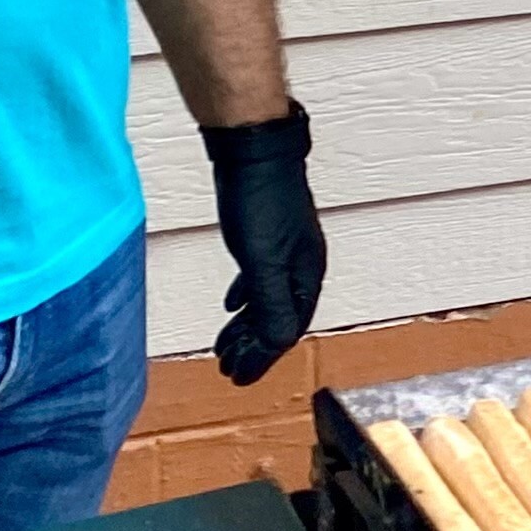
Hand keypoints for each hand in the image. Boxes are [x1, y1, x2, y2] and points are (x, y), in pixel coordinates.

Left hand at [200, 107, 326, 385]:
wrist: (255, 153)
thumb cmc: (262, 204)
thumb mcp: (264, 262)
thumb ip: (271, 305)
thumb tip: (277, 345)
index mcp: (306, 276)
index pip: (288, 329)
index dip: (263, 357)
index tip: (238, 377)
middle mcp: (302, 266)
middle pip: (280, 318)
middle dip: (254, 347)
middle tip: (226, 368)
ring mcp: (286, 250)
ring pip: (269, 300)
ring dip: (247, 326)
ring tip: (224, 345)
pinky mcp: (268, 236)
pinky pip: (260, 279)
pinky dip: (246, 298)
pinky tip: (232, 304)